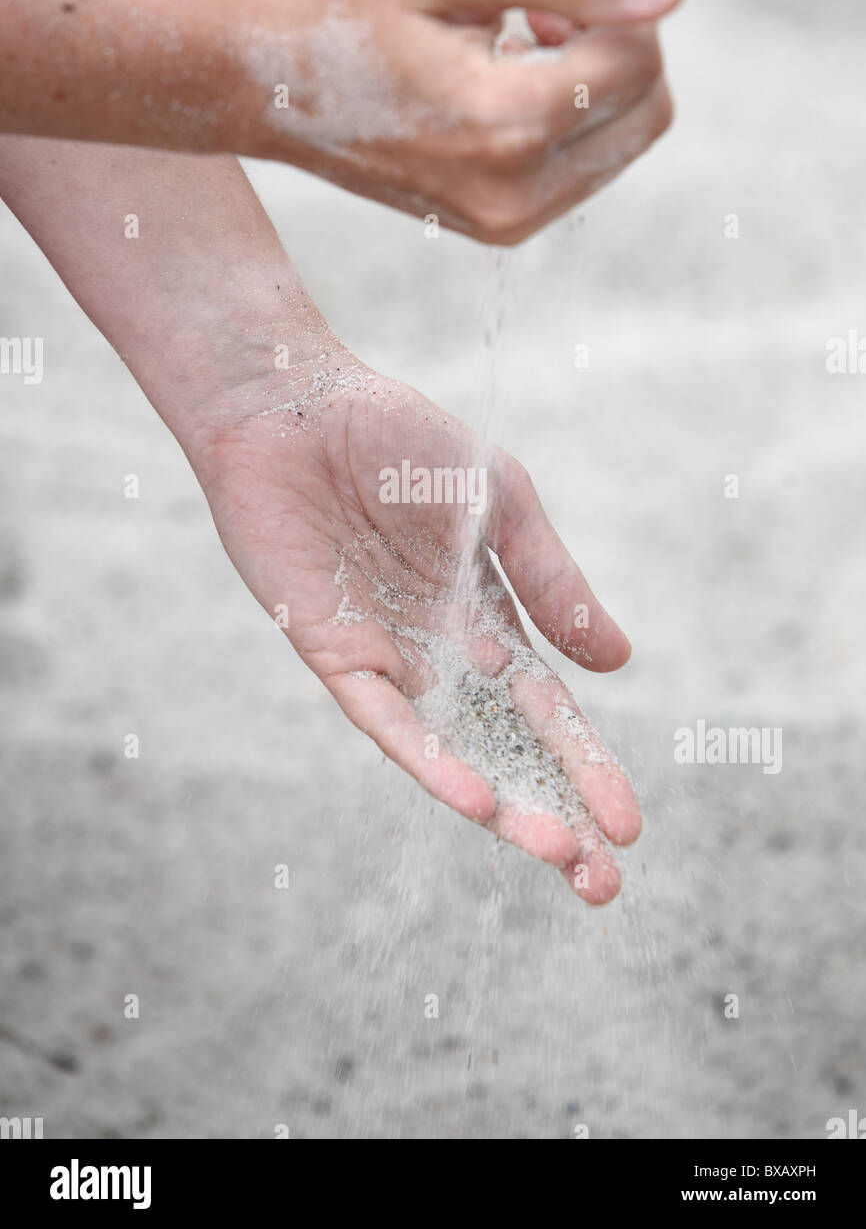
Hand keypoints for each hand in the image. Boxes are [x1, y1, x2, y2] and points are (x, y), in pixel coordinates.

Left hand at [192, 352, 640, 903]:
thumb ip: (550, 580)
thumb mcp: (502, 503)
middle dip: (554, 816)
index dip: (587, 766)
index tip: (629, 825)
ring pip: (452, 752)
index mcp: (489, 619)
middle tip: (601, 886)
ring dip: (502, 806)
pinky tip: (475, 799)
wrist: (298, 405)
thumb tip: (617, 663)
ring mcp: (389, 659)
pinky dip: (429, 759)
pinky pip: (385, 720)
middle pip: (505, 753)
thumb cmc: (401, 440)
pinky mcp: (334, 654)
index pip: (547, 712)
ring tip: (554, 855)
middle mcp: (441, 654)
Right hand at [239, 0, 683, 241]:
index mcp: (505, 124)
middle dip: (621, 44)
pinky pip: (584, 168)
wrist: (267, 90)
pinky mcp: (501, 229)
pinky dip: (569, 117)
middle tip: (546, 8)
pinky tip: (509, 80)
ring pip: (624, 141)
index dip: (618, 0)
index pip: (637, 59)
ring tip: (519, 41)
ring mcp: (508, 222)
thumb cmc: (352, 11)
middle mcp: (516, 192)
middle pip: (649, 111)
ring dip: (596, 80)